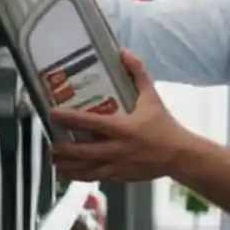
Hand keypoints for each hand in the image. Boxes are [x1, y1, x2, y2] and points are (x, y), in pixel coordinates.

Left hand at [50, 50, 197, 182]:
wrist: (179, 156)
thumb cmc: (164, 126)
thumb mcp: (152, 97)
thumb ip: (138, 74)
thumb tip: (123, 52)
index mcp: (123, 128)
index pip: (90, 123)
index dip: (69, 118)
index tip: (52, 113)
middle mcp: (117, 148)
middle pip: (82, 151)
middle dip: (63, 149)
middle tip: (50, 143)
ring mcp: (117, 165)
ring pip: (85, 169)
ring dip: (67, 165)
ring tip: (54, 161)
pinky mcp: (119, 176)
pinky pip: (94, 177)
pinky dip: (78, 176)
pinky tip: (67, 173)